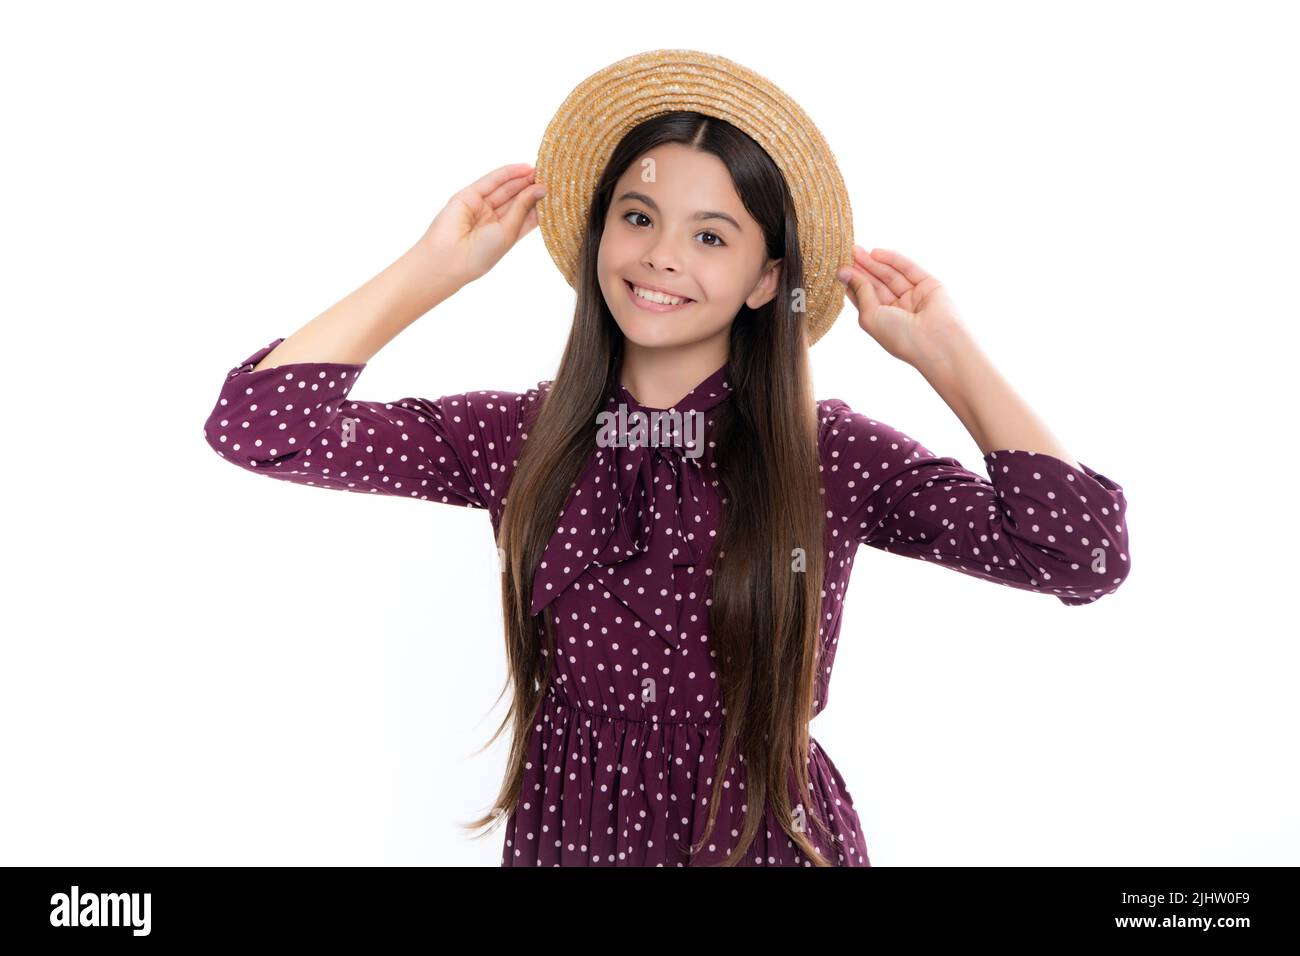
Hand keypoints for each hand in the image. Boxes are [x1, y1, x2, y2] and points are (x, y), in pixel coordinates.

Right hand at [414, 163, 547, 285]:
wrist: (449, 258)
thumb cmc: (481, 254)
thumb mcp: (509, 231)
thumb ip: (523, 208)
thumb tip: (541, 188)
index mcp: (505, 234)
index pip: (527, 215)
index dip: (540, 204)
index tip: (558, 193)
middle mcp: (493, 220)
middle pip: (517, 200)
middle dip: (533, 188)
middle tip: (552, 176)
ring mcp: (481, 207)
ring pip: (505, 189)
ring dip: (523, 179)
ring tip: (542, 169)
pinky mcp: (469, 195)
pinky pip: (491, 181)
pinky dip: (507, 173)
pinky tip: (524, 168)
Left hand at [836, 246, 970, 370]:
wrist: (936, 342)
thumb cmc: (900, 337)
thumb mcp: (870, 316)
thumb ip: (860, 292)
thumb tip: (844, 272)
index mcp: (883, 321)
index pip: (865, 297)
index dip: (852, 282)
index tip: (838, 268)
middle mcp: (899, 309)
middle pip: (876, 284)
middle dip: (861, 269)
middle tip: (846, 253)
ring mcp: (914, 296)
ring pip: (891, 274)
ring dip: (873, 262)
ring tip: (856, 250)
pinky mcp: (929, 284)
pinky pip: (909, 268)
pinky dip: (893, 259)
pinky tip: (875, 253)